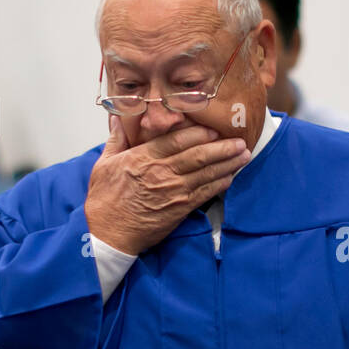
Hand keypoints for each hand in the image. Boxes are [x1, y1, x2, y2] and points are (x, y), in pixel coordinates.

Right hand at [84, 114, 250, 254]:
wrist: (108, 232)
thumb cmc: (105, 199)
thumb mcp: (105, 163)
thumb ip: (117, 138)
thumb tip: (117, 116)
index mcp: (144, 158)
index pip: (177, 140)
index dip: (199, 133)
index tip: (214, 129)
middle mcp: (162, 172)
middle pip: (198, 155)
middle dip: (222, 147)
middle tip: (240, 141)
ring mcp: (173, 192)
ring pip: (206, 173)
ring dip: (228, 164)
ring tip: (244, 155)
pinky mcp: (180, 209)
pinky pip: (205, 194)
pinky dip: (220, 184)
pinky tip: (231, 177)